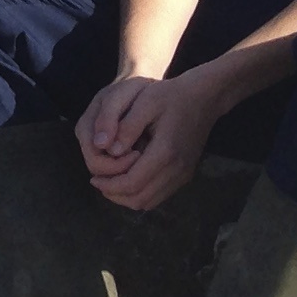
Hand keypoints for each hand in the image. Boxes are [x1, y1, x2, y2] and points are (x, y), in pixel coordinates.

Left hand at [77, 68, 223, 211]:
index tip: (93, 178)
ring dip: (126, 196)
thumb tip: (108, 150)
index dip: (109, 184)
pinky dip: (140, 193)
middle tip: (98, 182)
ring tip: (109, 182)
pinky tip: (128, 179)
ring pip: (150, 201)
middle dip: (115, 194)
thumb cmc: (170, 96)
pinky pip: (160, 195)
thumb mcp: (145, 102)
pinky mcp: (185, 174)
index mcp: (165, 152)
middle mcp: (177, 169)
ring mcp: (183, 174)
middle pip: (140, 199)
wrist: (203, 98)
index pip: (132, 183)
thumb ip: (126, 127)